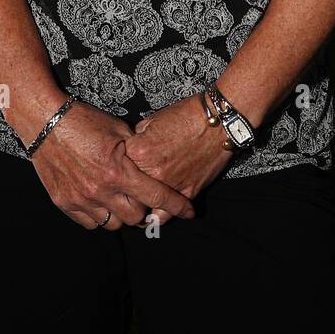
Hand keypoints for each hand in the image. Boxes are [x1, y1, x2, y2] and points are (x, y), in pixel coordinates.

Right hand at [30, 99, 195, 230]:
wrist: (45, 122)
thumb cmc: (84, 121)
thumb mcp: (118, 129)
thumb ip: (137, 151)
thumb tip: (152, 165)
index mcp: (118, 170)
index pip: (157, 196)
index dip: (177, 206)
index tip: (190, 212)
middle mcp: (101, 190)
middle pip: (137, 217)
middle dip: (144, 208)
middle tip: (143, 197)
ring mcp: (82, 199)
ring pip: (114, 224)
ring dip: (122, 214)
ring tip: (121, 199)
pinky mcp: (65, 203)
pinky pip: (92, 223)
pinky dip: (101, 216)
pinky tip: (102, 201)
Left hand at [124, 94, 235, 225]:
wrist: (218, 121)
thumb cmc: (187, 115)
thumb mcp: (153, 119)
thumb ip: (137, 138)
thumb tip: (130, 149)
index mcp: (139, 150)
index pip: (116, 165)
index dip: (117, 165)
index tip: (118, 167)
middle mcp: (152, 171)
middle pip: (127, 189)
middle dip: (124, 189)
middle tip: (122, 191)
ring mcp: (170, 184)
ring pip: (144, 208)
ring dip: (139, 209)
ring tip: (135, 209)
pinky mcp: (187, 192)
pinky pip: (166, 214)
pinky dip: (159, 217)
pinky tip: (153, 217)